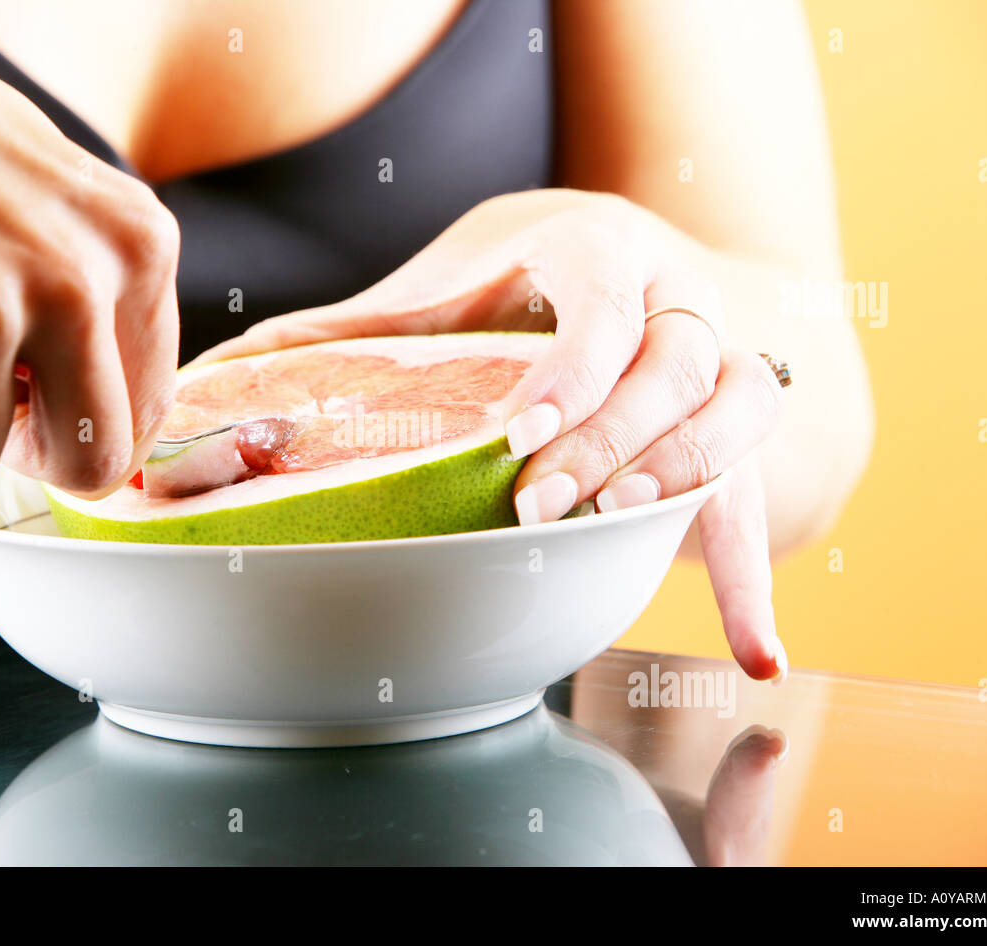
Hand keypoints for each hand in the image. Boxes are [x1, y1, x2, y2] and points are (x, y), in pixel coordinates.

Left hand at [194, 189, 785, 680]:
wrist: (612, 248)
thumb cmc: (511, 272)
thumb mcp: (437, 284)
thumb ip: (349, 326)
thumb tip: (227, 365)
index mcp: (599, 247)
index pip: (604, 307)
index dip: (571, 376)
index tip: (516, 439)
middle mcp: (676, 290)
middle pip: (676, 365)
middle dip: (612, 440)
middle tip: (537, 505)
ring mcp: (719, 352)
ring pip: (739, 408)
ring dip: (689, 476)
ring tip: (622, 529)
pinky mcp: (730, 421)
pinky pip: (759, 493)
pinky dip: (753, 580)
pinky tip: (755, 657)